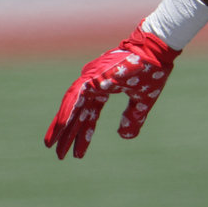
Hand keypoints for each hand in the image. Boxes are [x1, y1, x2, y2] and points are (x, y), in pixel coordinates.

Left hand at [44, 26, 179, 159]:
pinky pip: (75, 98)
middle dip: (67, 134)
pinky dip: (67, 112)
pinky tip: (61, 127)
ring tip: (52, 145)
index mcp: (104, 88)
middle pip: (76, 113)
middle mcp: (93, 84)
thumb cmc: (151, 72)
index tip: (78, 153)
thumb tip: (123, 136)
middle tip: (58, 154)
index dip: (84, 133)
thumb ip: (133, 119)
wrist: (155, 52)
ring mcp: (90, 79)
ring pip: (71, 106)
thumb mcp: (142, 102)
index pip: (90, 115)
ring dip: (61, 126)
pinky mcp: (92, 77)